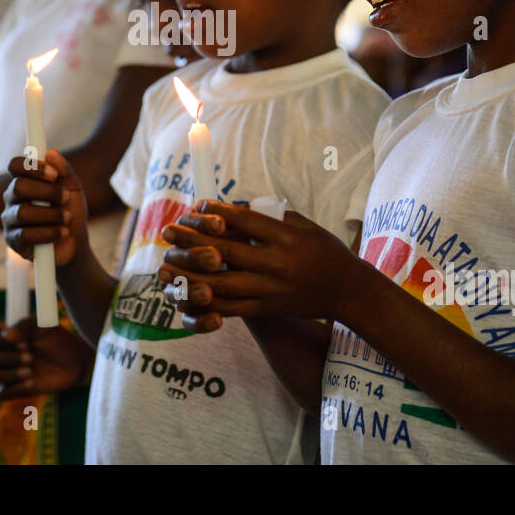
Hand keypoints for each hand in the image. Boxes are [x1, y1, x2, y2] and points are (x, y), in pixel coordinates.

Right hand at [0, 317, 92, 399]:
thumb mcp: (43, 327)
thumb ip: (24, 327)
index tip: (19, 339)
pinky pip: (2, 394)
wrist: (75, 360)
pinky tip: (32, 382)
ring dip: (7, 374)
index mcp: (5, 335)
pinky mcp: (15, 389)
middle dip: (6, 357)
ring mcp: (7, 373)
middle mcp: (2, 354)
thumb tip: (7, 334)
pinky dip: (15, 389)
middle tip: (30, 356)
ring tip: (29, 371)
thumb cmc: (57, 339)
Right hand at [2, 149, 84, 265]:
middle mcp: (12, 198)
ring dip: (51, 215)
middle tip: (65, 198)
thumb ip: (64, 170)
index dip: (33, 166)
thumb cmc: (70, 210)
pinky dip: (49, 233)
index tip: (54, 174)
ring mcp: (10, 220)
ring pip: (23, 213)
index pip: (15, 165)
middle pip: (18, 187)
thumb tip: (51, 152)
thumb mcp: (73, 188)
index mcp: (24, 181)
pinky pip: (26, 235)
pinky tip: (62, 233)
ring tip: (67, 218)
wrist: (76, 242)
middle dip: (47, 191)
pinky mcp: (13, 242)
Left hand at [157, 202, 355, 329]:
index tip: (195, 206)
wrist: (347, 290)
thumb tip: (232, 208)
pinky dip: (206, 302)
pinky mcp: (267, 308)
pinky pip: (231, 307)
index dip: (215, 212)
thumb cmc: (324, 251)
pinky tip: (187, 293)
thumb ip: (270, 216)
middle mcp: (277, 263)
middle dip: (192, 240)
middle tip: (168, 231)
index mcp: (286, 237)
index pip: (244, 220)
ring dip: (190, 274)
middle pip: (225, 250)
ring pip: (222, 283)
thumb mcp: (304, 225)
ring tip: (167, 265)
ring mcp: (271, 289)